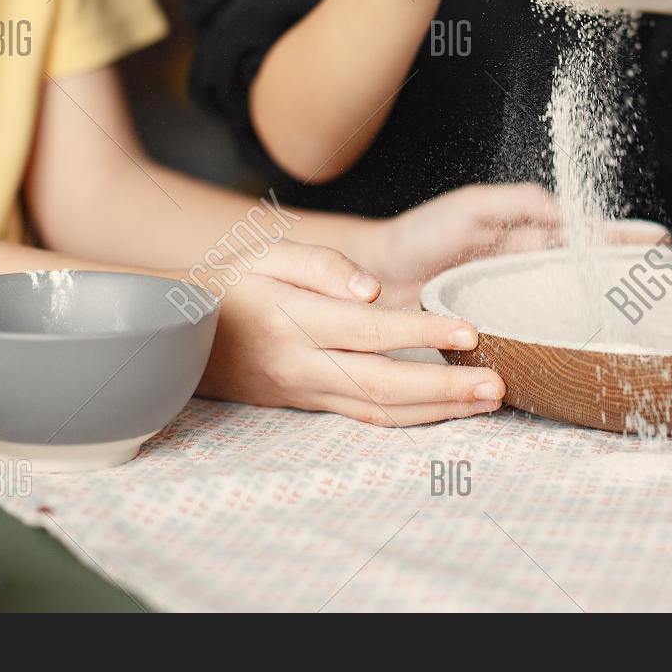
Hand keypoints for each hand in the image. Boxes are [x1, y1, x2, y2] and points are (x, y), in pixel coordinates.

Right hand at [195, 240, 504, 426]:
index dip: (421, 333)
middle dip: (443, 388)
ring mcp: (305, 392)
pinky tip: (447, 410)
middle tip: (495, 384)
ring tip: (487, 401)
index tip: (468, 332)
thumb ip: (321, 264)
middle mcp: (301, 364)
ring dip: (436, 411)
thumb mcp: (265, 253)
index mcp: (292, 320)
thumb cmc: (229, 284)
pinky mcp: (308, 406)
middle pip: (381, 384)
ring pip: (376, 411)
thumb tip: (370, 289)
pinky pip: (363, 416)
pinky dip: (409, 418)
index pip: (368, 331)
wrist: (176, 334)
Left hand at [364, 183, 666, 307]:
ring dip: (606, 303)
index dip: (620, 236)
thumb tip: (566, 211)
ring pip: (572, 301)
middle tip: (665, 273)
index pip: (584, 231)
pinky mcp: (501, 330)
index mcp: (526, 233)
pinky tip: (592, 341)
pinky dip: (571, 334)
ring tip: (643, 307)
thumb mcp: (473, 208)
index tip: (658, 238)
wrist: (377, 276)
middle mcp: (526, 267)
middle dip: (626, 269)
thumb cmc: (419, 235)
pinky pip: (543, 332)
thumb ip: (520, 203)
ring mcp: (515, 300)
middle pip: (588, 268)